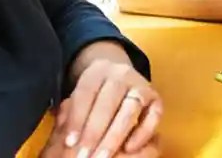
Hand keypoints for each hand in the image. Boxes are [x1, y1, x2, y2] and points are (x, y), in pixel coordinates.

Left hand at [51, 42, 161, 156]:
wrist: (121, 78)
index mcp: (97, 72)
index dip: (77, 119)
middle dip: (95, 132)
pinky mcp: (156, 98)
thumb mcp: (79, 98)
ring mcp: (140, 84)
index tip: (70, 142)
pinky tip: (129, 149)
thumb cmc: (93, 97)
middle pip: (107, 102)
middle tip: (84, 156)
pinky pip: (154, 115)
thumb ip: (70, 114)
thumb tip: (65, 134)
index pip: (85, 94)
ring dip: (115, 136)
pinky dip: (143, 133)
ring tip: (102, 157)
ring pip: (130, 109)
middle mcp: (121, 74)